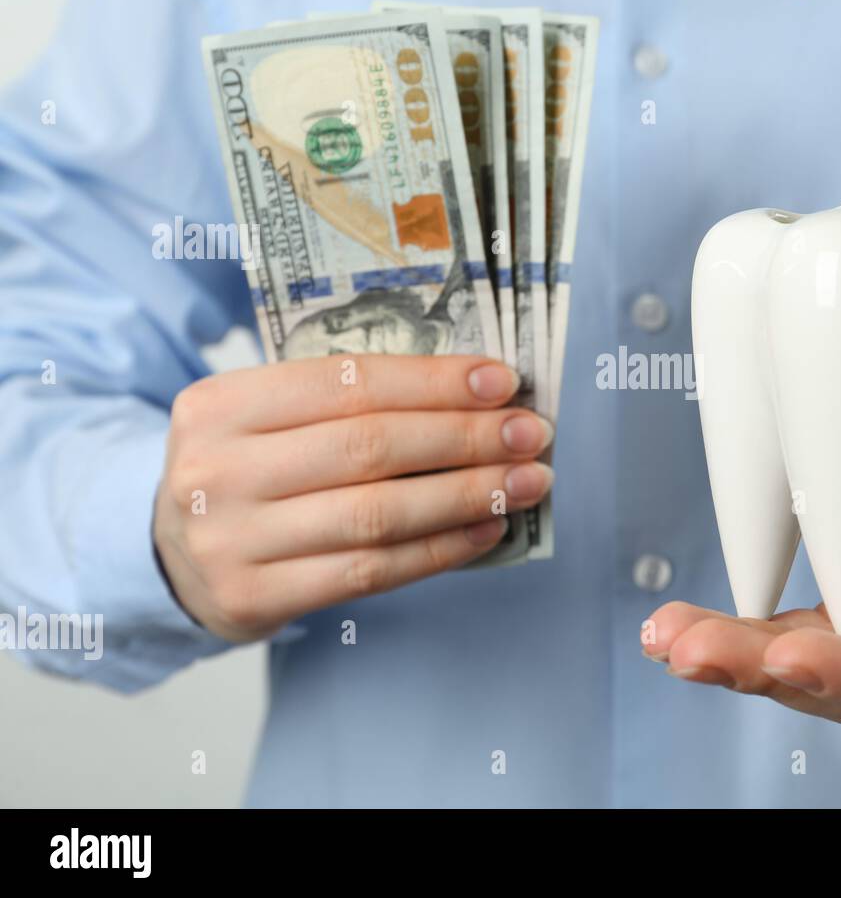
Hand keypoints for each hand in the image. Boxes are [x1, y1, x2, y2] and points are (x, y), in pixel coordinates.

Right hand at [153, 354, 552, 641]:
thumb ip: (346, 402)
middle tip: (531, 433)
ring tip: (528, 483)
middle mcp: (217, 470)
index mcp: (220, 403)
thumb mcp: (265, 418)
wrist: (169, 554)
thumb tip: (474, 396)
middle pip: (369, 447)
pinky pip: (370, 572)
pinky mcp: (253, 598)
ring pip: (377, 514)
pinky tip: (486, 530)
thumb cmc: (248, 470)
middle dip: (465, 438)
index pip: (347, 382)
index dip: (433, 382)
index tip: (502, 381)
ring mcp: (231, 540)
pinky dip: (439, 551)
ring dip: (468, 496)